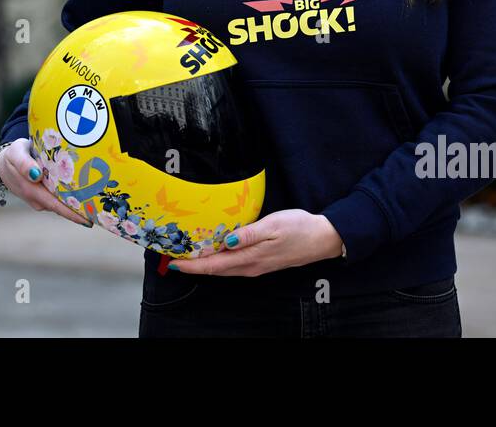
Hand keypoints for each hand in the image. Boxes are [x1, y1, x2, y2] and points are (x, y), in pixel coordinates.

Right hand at [0, 138, 90, 226]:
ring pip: (61, 205)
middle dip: (81, 212)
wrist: (5, 162)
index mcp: (31, 191)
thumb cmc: (13, 155)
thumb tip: (36, 175)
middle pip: (62, 209)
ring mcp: (41, 200)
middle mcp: (37, 200)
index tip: (89, 218)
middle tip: (102, 213)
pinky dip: (71, 198)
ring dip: (77, 206)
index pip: (56, 205)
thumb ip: (24, 163)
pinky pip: (59, 200)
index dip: (72, 213)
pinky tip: (85, 196)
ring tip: (98, 205)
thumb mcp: (16, 154)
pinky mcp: (44, 197)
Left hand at [169, 210, 343, 276]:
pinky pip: (233, 264)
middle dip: (193, 265)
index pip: (214, 265)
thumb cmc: (300, 228)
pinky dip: (218, 260)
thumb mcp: (274, 226)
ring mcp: (256, 265)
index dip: (192, 265)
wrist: (324, 238)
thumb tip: (226, 242)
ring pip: (223, 268)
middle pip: (215, 270)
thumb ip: (249, 234)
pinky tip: (214, 252)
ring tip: (187, 255)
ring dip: (204, 264)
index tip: (172, 261)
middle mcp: (250, 266)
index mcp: (250, 258)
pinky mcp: (261, 261)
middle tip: (172, 257)